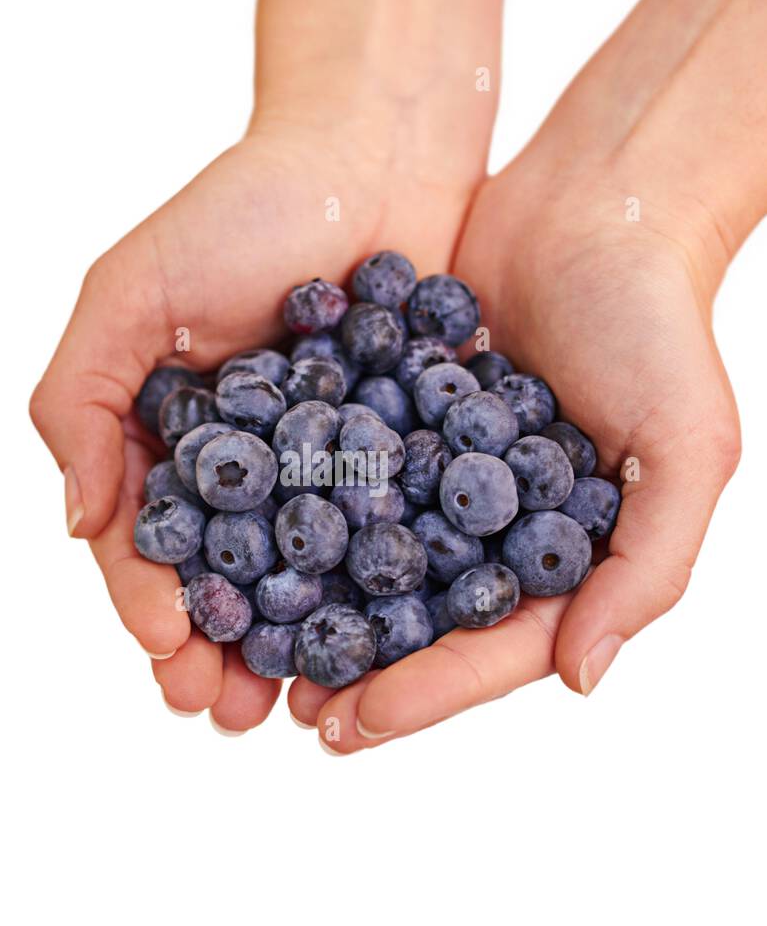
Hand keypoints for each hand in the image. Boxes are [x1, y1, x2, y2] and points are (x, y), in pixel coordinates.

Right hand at [30, 121, 473, 729]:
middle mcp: (245, 466)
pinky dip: (377, 601)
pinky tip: (380, 649)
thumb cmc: (243, 207)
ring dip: (292, 652)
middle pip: (222, 583)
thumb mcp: (132, 291)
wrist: (378, 151)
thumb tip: (76, 524)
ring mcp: (326, 469)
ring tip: (297, 711)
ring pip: (302, 583)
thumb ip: (80, 399)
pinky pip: (385, 543)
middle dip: (217, 654)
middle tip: (227, 714)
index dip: (147, 604)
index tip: (169, 653)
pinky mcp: (403, 461)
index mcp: (169, 436)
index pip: (144, 542)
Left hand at [287, 154, 740, 750]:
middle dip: (359, 670)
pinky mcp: (393, 418)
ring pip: (370, 561)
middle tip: (290, 713)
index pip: (494, 645)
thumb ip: (646, 567)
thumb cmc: (658, 324)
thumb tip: (580, 677)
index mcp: (566, 556)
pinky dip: (296, 513)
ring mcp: (441, 475)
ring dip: (315, 611)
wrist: (597, 203)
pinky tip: (241, 545)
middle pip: (423, 621)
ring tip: (253, 654)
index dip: (432, 690)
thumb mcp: (685, 447)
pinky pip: (338, 476)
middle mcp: (497, 528)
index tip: (360, 722)